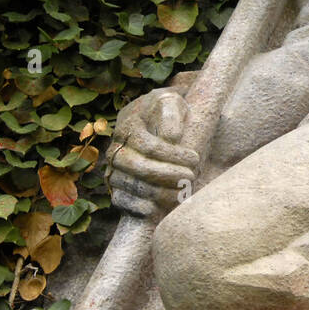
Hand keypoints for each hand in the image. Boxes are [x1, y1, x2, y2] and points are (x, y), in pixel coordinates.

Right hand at [107, 87, 198, 218]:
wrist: (155, 120)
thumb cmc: (166, 110)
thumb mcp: (170, 100)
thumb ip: (171, 113)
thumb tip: (171, 138)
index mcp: (128, 127)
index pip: (149, 146)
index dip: (172, 155)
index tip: (195, 158)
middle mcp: (116, 149)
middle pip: (138, 167)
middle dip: (167, 175)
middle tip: (191, 176)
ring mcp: (113, 169)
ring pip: (129, 186)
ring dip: (158, 193)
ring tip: (182, 191)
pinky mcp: (116, 187)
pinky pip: (120, 201)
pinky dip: (138, 207)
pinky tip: (159, 208)